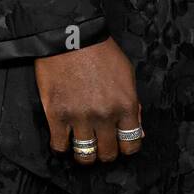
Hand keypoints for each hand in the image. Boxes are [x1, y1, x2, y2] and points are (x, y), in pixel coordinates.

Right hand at [34, 37, 142, 163]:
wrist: (70, 37)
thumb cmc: (100, 52)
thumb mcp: (126, 74)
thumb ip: (133, 104)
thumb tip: (137, 129)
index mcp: (125, 105)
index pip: (132, 144)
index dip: (126, 146)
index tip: (120, 142)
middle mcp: (104, 115)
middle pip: (108, 154)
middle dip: (106, 151)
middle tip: (100, 142)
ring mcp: (79, 118)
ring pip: (85, 156)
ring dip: (85, 153)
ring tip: (83, 143)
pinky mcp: (56, 116)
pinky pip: (59, 146)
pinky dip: (62, 145)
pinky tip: (64, 136)